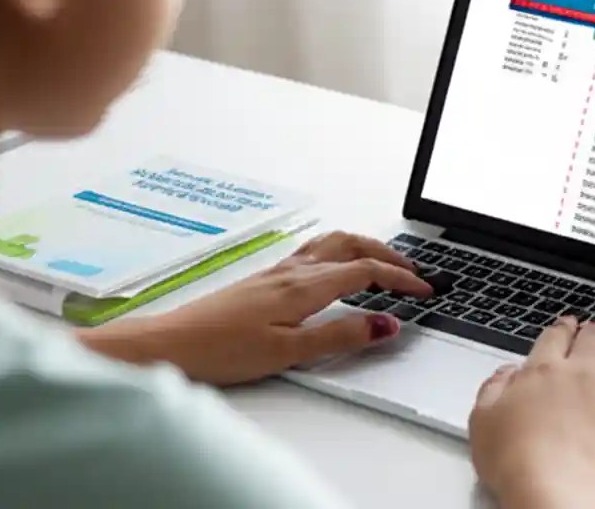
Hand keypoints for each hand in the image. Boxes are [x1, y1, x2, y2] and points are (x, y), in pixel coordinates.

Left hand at [79, 231, 431, 385]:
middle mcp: (292, 270)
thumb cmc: (220, 350)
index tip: (425, 290)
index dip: (400, 278)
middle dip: (389, 254)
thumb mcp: (289, 352)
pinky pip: (314, 252)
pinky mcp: (264, 279)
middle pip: (352, 245)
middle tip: (414, 272)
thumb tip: (385, 324)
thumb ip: (339, 335)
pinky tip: (335, 268)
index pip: (366, 271)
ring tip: (384, 262)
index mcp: (304, 286)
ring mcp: (277, 271)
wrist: (169, 344)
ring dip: (364, 247)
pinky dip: (340, 252)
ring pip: (332, 243)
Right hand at [468, 317, 594, 508]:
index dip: (562, 328)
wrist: (551, 486)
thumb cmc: (515, 459)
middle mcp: (578, 373)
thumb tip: (504, 374)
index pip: (555, 336)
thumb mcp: (482, 420)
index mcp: (541, 369)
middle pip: (593, 337)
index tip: (566, 325)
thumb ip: (493, 390)